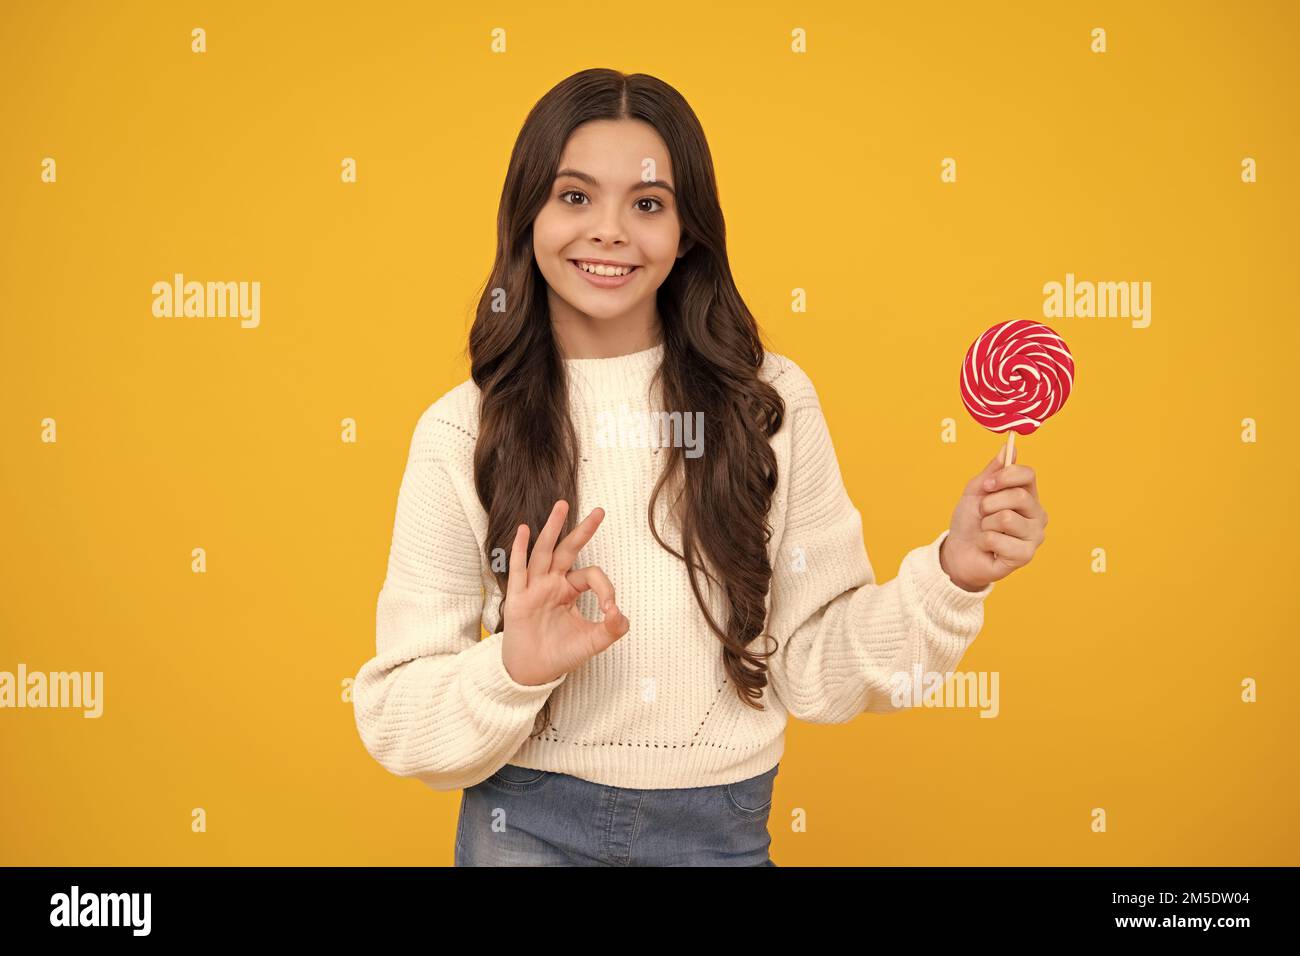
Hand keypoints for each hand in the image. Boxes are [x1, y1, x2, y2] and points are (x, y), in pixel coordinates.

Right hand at [500, 499, 630, 685]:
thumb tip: (621, 614)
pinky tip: (523, 530)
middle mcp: (552, 583)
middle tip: (600, 511)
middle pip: (568, 550)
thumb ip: (611, 629)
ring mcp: (534, 588)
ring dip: (552, 529)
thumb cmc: (560, 654)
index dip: (605, 589)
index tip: (611, 611)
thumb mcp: (592, 642)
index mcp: (570, 590)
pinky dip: (520, 550)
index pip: (591, 575)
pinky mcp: (517, 598)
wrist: (533, 672)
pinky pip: (519, 570)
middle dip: (582, 531)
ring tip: (561, 506)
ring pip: (543, 552)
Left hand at [939, 444, 1047, 590]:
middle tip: (982, 514)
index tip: (986, 485)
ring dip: (986, 524)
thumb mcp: (976, 492)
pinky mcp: (1025, 556)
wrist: (958, 552)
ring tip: (986, 531)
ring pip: (1007, 518)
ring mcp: (1034, 537)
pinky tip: (988, 547)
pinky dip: (984, 541)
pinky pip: (997, 539)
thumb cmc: (969, 521)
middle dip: (989, 503)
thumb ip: (993, 471)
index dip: (1005, 476)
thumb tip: (1008, 447)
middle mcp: (1038, 515)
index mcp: (1029, 496)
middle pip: (1018, 496)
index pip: (1028, 474)